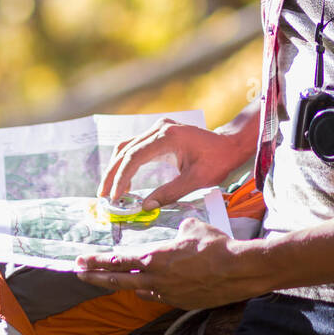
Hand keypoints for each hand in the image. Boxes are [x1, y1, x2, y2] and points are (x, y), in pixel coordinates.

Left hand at [74, 217, 259, 310]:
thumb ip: (179, 231)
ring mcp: (167, 294)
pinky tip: (148, 288)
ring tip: (109, 280)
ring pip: (137, 291)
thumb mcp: (193, 227)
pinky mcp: (180, 303)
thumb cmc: (215, 245)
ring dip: (123, 284)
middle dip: (95, 277)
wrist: (237, 270)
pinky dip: (149, 291)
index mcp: (155, 259)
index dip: (96, 261)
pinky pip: (157, 297)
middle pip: (117, 281)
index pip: (118, 261)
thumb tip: (180, 232)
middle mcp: (155, 280)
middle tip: (78, 274)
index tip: (80, 261)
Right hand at [98, 116, 238, 208]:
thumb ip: (170, 192)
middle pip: (126, 150)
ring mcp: (158, 128)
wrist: (230, 144)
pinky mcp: (159, 133)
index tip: (114, 197)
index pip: (134, 157)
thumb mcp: (196, 180)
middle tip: (103, 196)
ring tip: (110, 191)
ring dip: (116, 168)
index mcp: (167, 137)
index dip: (121, 177)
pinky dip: (127, 163)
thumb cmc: (217, 161)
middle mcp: (159, 128)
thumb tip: (144, 206)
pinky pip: (136, 146)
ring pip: (127, 147)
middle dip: (112, 174)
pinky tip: (125, 181)